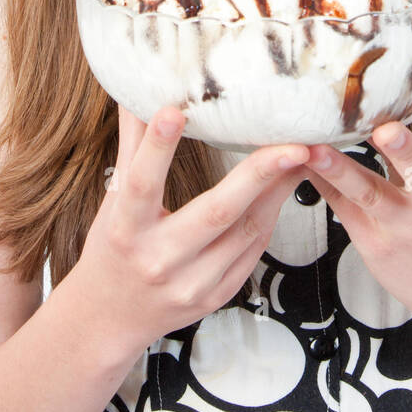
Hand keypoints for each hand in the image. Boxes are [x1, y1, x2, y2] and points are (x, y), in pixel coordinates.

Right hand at [76, 104, 310, 356]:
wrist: (110, 319)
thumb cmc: (112, 247)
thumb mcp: (114, 200)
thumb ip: (132, 145)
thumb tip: (133, 92)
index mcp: (126, 229)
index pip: (141, 183)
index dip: (157, 148)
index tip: (174, 110)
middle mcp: (159, 259)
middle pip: (215, 212)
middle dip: (258, 175)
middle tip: (293, 144)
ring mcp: (192, 283)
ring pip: (246, 231)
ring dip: (278, 192)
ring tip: (302, 156)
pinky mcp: (216, 295)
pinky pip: (252, 251)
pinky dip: (270, 217)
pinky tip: (284, 189)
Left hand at [302, 75, 411, 328]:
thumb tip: (389, 90)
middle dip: (405, 151)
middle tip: (386, 130)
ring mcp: (406, 225)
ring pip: (371, 194)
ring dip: (341, 171)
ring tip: (315, 151)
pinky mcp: (377, 242)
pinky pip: (344, 206)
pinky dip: (322, 183)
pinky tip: (300, 164)